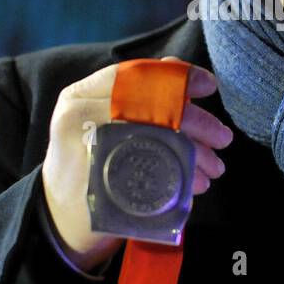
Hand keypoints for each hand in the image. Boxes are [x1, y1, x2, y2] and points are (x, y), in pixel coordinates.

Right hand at [40, 57, 232, 272]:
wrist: (60, 216)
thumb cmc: (90, 158)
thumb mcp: (101, 117)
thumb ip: (134, 93)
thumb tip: (177, 67)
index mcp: (78, 97)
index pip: (133, 76)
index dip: (177, 77)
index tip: (208, 85)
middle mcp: (77, 121)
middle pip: (150, 110)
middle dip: (197, 122)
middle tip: (223, 137)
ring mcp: (85, 157)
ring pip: (156, 144)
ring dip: (196, 155)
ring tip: (215, 166)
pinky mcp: (99, 191)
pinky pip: (152, 179)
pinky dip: (182, 180)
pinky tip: (196, 185)